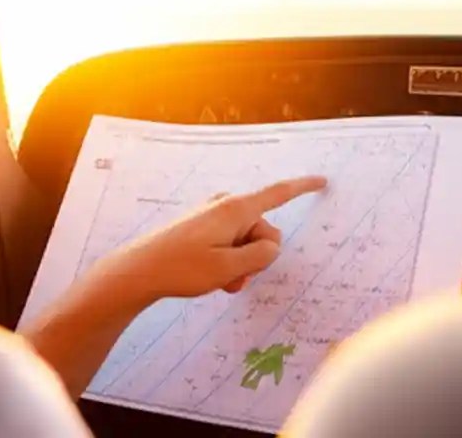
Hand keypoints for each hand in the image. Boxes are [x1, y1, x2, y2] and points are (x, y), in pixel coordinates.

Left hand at [94, 176, 327, 305]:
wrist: (139, 270)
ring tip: (219, 281)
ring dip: (240, 264)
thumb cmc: (182, 268)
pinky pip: (230, 243)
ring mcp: (213, 215)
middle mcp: (226, 205)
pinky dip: (228, 261)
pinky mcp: (203, 226)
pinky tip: (212, 277)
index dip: (302, 188)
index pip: (278, 194)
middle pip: (263, 230)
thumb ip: (260, 256)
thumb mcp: (229, 268)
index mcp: (236, 209)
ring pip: (246, 241)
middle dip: (256, 256)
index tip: (322, 181)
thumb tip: (271, 246)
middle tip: (233, 277)